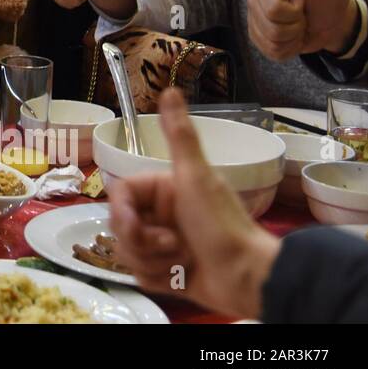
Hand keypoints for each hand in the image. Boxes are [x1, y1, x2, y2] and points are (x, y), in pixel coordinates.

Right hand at [109, 88, 280, 318]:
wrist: (248, 277)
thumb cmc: (222, 226)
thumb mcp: (197, 177)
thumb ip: (180, 135)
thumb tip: (170, 90)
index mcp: (163, 189)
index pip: (119, 196)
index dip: (123, 213)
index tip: (137, 224)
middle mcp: (160, 214)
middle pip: (120, 227)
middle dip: (141, 241)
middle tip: (173, 245)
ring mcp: (162, 244)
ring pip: (127, 252)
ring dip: (152, 261)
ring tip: (182, 260)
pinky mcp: (166, 272)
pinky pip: (140, 275)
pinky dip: (159, 279)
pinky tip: (181, 276)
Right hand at [248, 0, 359, 59]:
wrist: (335, 23)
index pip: (275, 10)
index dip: (295, 12)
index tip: (303, 2)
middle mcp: (254, 3)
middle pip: (271, 28)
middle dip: (295, 27)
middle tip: (303, 15)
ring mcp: (255, 23)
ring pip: (270, 42)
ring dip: (293, 39)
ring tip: (300, 26)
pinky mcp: (259, 41)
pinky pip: (270, 53)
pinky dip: (289, 50)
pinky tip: (294, 38)